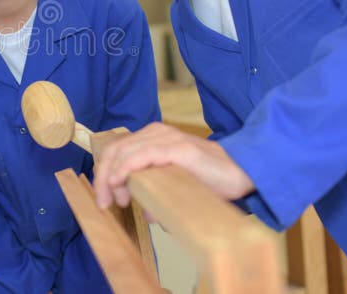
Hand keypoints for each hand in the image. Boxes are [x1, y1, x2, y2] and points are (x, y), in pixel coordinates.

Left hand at [93, 122, 254, 208]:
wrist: (243, 173)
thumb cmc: (211, 180)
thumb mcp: (176, 186)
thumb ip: (162, 195)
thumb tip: (148, 215)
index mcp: (153, 138)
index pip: (117, 150)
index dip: (105, 173)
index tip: (105, 198)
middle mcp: (156, 133)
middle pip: (115, 150)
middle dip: (104, 177)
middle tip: (105, 202)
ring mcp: (166, 138)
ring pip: (124, 151)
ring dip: (112, 177)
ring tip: (117, 199)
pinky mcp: (177, 148)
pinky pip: (142, 155)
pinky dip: (126, 168)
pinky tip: (119, 182)